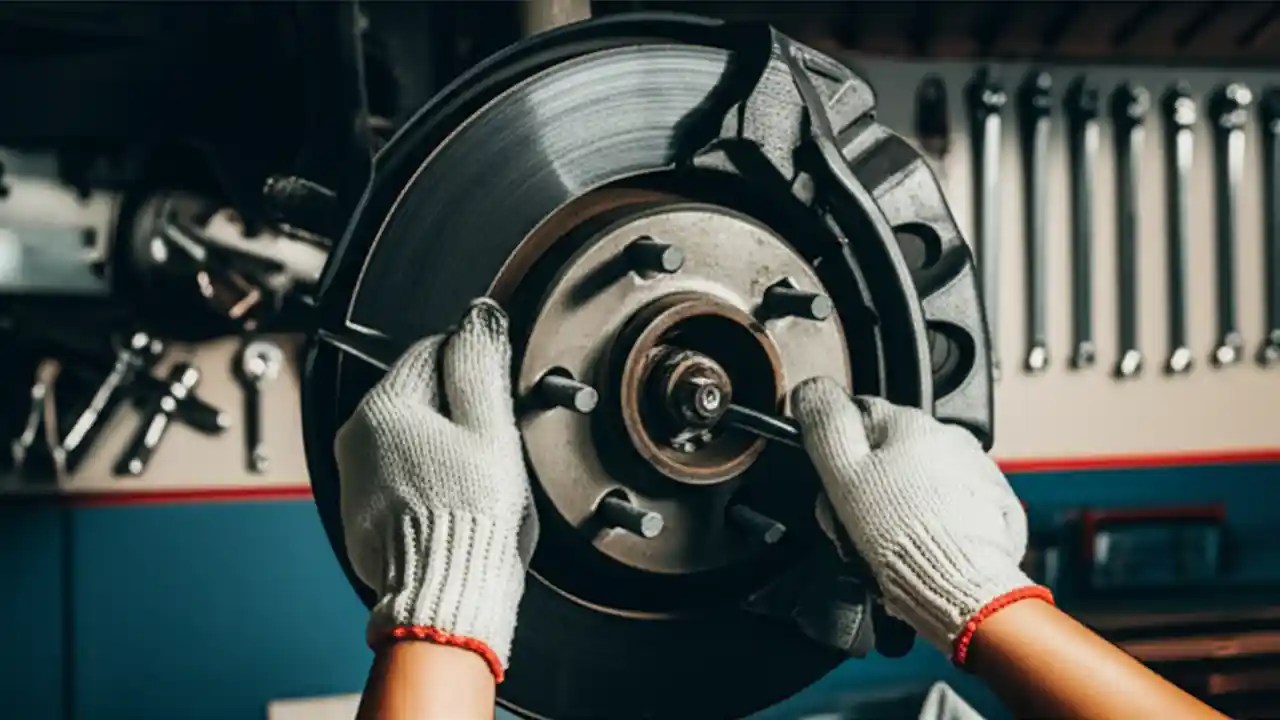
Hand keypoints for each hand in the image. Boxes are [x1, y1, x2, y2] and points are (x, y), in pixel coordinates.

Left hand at [336, 299, 535, 681]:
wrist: (445, 591)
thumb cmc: (471, 515)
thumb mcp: (489, 427)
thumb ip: (479, 363)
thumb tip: (477, 316)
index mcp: (384, 406)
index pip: (433, 351)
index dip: (474, 371)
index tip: (494, 401)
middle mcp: (355, 436)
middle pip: (419, 396)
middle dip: (457, 414)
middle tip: (489, 449)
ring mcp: (353, 477)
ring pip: (408, 438)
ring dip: (441, 449)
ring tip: (472, 483)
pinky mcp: (358, 512)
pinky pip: (397, 477)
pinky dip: (424, 482)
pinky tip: (451, 504)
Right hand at [791, 378, 1047, 661]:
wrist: (960, 586)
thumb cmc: (901, 535)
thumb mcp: (842, 473)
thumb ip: (825, 425)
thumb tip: (812, 389)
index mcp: (910, 423)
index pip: (859, 415)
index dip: (839, 454)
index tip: (835, 484)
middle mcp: (950, 438)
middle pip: (893, 452)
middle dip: (872, 485)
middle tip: (859, 523)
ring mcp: (977, 471)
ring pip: (923, 480)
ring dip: (905, 503)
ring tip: (893, 540)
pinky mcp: (994, 505)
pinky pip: (954, 506)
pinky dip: (937, 522)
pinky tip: (924, 543)